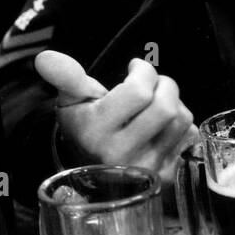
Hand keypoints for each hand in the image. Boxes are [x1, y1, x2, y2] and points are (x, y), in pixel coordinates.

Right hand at [35, 50, 194, 180]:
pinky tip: (163, 125)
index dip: (143, 70)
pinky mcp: (166, 175)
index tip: (135, 68)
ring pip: (181, 119)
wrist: (93, 172)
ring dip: (175, 102)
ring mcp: (146, 167)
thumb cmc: (86, 127)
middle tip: (152, 83)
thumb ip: (65, 76)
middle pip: (165, 106)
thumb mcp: (71, 100)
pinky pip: (189, 136)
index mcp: (97, 131)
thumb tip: (46, 59)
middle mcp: (122, 154)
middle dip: (164, 84)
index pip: (140, 91)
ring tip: (156, 103)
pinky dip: (182, 124)